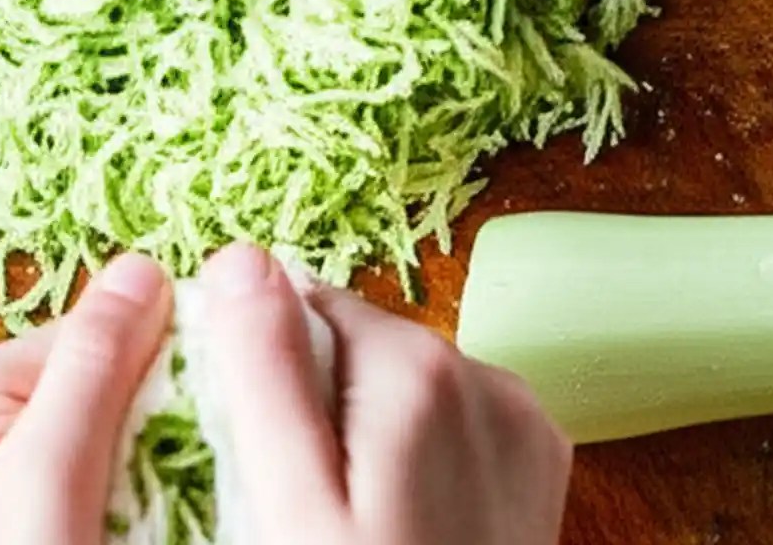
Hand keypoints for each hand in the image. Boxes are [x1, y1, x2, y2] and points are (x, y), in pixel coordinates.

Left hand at [0, 254, 171, 544]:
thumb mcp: (50, 467)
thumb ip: (94, 364)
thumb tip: (142, 266)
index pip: (93, 334)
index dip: (154, 364)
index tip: (200, 409)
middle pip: (96, 379)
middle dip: (144, 417)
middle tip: (171, 467)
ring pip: (97, 430)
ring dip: (135, 458)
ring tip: (145, 502)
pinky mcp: (5, 505)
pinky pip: (82, 473)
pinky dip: (115, 490)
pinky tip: (123, 518)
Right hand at [198, 243, 572, 544]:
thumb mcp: (291, 499)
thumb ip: (263, 370)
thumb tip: (239, 259)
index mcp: (417, 366)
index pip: (305, 302)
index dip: (261, 361)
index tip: (253, 436)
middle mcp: (484, 373)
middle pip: (355, 341)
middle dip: (313, 395)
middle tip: (297, 489)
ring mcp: (518, 416)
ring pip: (398, 380)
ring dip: (360, 423)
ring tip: (350, 512)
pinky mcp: (533, 455)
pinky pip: (447, 417)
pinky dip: (412, 446)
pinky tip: (399, 512)